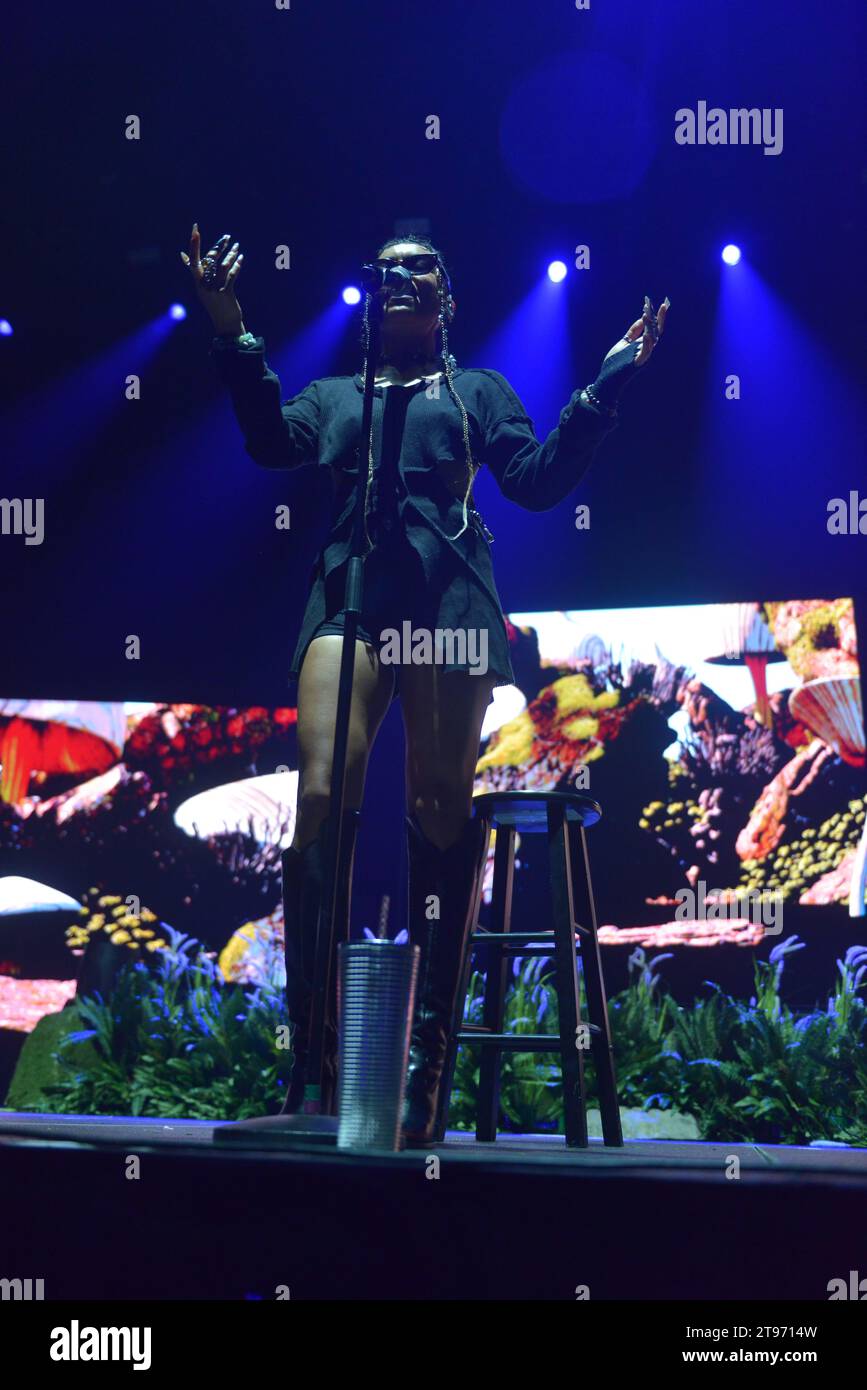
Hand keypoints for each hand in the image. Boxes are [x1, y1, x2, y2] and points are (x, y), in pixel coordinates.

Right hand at [180, 224, 245, 333]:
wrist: (225, 325)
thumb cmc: (214, 304)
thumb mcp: (202, 288)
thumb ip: (195, 271)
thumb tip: (182, 255)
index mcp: (197, 282)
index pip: (193, 260)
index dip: (194, 244)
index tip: (195, 229)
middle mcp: (204, 285)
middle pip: (209, 261)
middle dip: (218, 247)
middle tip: (226, 237)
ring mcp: (215, 290)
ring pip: (222, 266)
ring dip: (230, 254)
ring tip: (236, 245)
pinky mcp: (226, 294)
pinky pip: (232, 275)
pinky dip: (237, 265)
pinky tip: (241, 257)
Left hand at [589, 294, 669, 409]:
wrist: (607, 381)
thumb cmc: (615, 362)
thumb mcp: (625, 342)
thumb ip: (634, 331)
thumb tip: (643, 317)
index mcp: (643, 344)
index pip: (654, 328)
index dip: (657, 316)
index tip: (660, 304)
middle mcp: (646, 349)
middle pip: (657, 332)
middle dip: (660, 319)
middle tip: (664, 305)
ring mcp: (643, 357)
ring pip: (652, 340)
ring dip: (651, 327)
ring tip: (648, 314)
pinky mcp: (637, 364)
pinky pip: (645, 353)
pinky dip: (647, 344)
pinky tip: (647, 334)